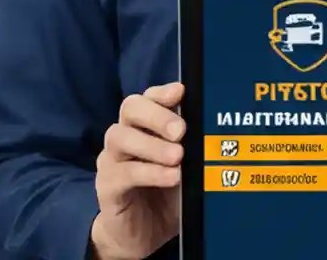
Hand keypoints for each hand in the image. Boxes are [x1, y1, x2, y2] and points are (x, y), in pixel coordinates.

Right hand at [90, 82, 185, 259]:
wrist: (142, 234)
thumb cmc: (166, 195)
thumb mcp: (187, 169)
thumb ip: (195, 149)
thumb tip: (219, 135)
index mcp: (144, 125)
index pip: (148, 97)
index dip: (162, 92)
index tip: (181, 92)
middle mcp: (124, 135)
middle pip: (130, 108)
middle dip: (157, 114)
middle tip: (181, 130)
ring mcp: (112, 159)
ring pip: (121, 137)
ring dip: (152, 145)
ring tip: (178, 156)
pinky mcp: (106, 186)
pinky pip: (123, 173)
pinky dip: (149, 173)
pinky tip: (170, 177)